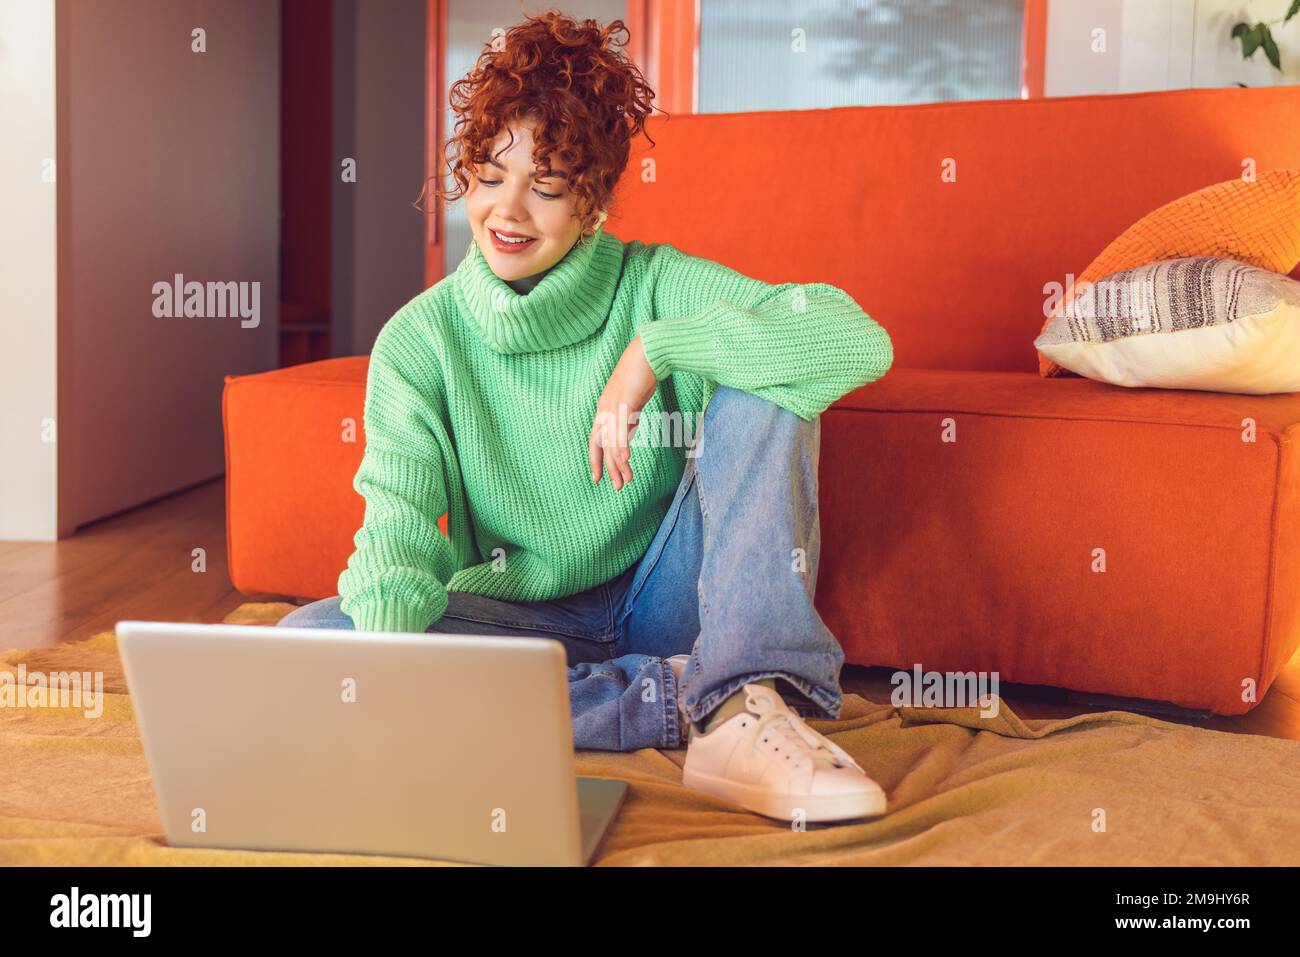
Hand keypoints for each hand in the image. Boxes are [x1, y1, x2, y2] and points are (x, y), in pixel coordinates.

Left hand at [589, 334, 657, 490]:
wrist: (649, 352)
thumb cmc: (643, 373)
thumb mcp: (633, 399)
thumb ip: (629, 415)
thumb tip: (630, 429)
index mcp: (605, 409)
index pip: (596, 440)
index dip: (596, 459)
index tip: (598, 478)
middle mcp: (605, 409)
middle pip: (603, 445)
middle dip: (609, 468)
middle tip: (616, 487)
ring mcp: (613, 406)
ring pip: (613, 441)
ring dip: (620, 463)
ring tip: (626, 480)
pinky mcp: (625, 402)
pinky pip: (621, 430)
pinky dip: (622, 446)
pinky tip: (625, 459)